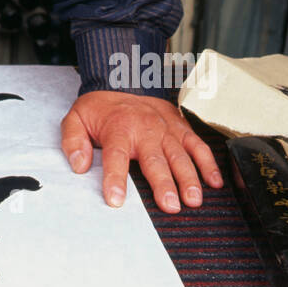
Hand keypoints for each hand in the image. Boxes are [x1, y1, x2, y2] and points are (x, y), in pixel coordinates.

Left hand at [61, 90, 222, 213]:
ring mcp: (166, 129)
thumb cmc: (101, 107)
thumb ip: (73, 141)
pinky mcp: (180, 128)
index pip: (115, 157)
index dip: (115, 179)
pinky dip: (208, 163)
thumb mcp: (76, 118)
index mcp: (118, 128)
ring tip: (194, 199)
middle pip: (155, 160)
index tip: (116, 200)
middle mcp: (145, 129)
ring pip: (180, 155)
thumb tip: (79, 165)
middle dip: (164, 184)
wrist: (123, 80)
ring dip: (189, 178)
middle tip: (170, 206)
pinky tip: (214, 182)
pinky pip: (197, 146)